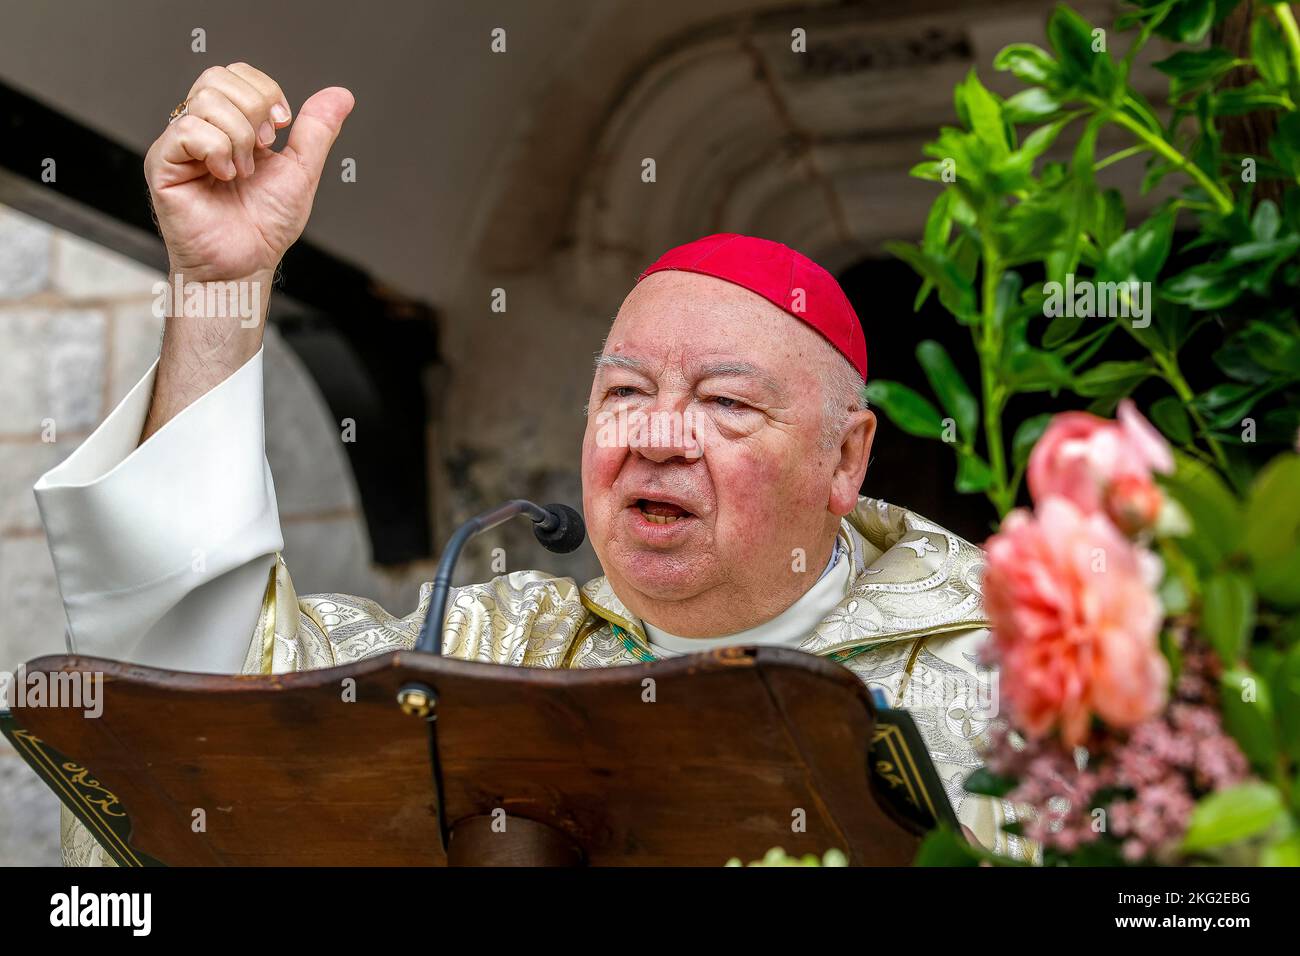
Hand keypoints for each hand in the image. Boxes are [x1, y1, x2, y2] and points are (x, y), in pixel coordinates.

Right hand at [144, 63, 353, 282]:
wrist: (245, 263)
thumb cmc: (265, 227)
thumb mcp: (301, 170)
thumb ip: (317, 130)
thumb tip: (341, 95)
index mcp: (231, 126)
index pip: (238, 74)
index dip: (265, 92)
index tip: (280, 129)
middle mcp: (202, 129)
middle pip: (218, 77)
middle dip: (254, 112)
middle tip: (261, 152)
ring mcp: (179, 144)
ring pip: (206, 101)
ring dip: (239, 139)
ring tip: (242, 173)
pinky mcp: (162, 162)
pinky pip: (188, 129)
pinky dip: (218, 152)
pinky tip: (223, 176)